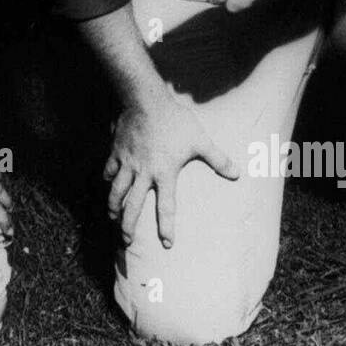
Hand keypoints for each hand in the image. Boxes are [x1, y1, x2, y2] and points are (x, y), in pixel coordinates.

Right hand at [107, 85, 238, 248]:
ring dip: (114, 207)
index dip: (166, 227)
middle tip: (126, 242)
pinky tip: (108, 184)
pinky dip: (108, 179)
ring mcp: (127, 163)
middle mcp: (143, 173)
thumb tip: (237, 174)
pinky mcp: (117, 151)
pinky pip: (109, 170)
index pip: (166, 207)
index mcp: (164, 173)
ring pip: (116, 192)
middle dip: (128, 226)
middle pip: (133, 206)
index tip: (167, 244)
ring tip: (113, 218)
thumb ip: (218, 159)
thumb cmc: (175, 121)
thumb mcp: (200, 140)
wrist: (146, 101)